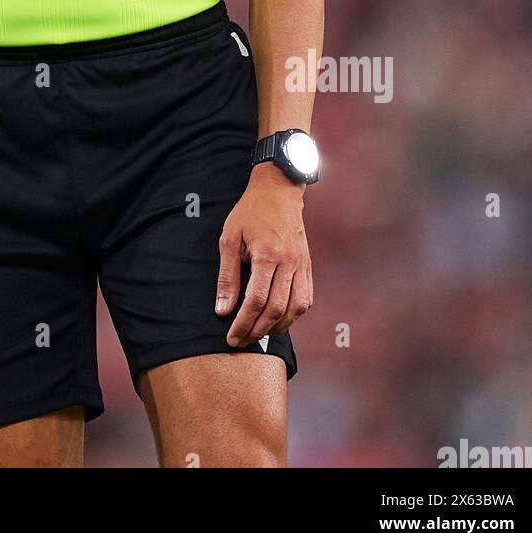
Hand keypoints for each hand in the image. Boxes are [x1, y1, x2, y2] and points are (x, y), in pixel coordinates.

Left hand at [214, 162, 312, 347]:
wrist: (278, 191)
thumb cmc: (250, 212)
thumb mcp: (230, 238)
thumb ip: (227, 276)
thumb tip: (223, 310)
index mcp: (268, 255)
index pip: (257, 300)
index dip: (243, 323)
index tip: (231, 337)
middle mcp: (290, 263)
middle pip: (276, 309)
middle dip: (257, 331)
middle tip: (241, 342)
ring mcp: (302, 265)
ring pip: (295, 309)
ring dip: (277, 327)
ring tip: (258, 334)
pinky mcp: (308, 267)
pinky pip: (305, 299)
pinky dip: (293, 315)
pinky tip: (278, 320)